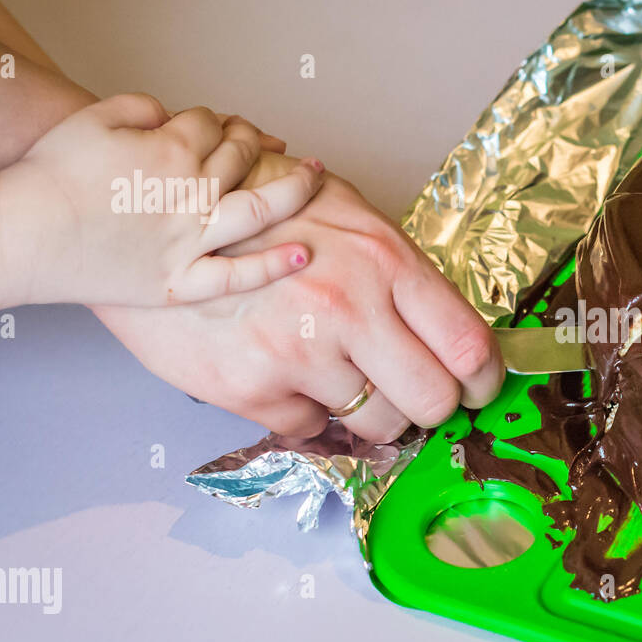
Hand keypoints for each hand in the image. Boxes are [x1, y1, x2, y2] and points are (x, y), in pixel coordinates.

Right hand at [0, 93, 323, 306]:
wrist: (24, 231)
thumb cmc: (52, 173)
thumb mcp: (94, 117)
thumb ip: (142, 107)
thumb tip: (174, 115)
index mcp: (172, 149)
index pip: (214, 125)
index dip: (219, 121)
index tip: (221, 126)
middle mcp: (191, 193)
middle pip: (241, 160)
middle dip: (257, 145)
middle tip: (271, 146)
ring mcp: (190, 240)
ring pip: (257, 211)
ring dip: (294, 191)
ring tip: (317, 178)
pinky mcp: (179, 280)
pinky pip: (234, 277)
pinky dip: (271, 266)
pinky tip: (301, 254)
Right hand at [91, 157, 504, 441]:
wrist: (156, 217)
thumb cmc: (260, 211)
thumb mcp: (348, 215)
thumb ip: (403, 274)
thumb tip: (459, 336)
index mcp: (385, 260)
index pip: (469, 348)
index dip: (485, 381)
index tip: (478, 389)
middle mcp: (348, 308)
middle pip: (433, 401)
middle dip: (431, 405)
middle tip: (414, 392)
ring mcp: (297, 352)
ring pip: (377, 424)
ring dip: (370, 410)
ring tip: (342, 372)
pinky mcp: (250, 387)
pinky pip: (313, 429)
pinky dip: (308, 410)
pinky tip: (288, 370)